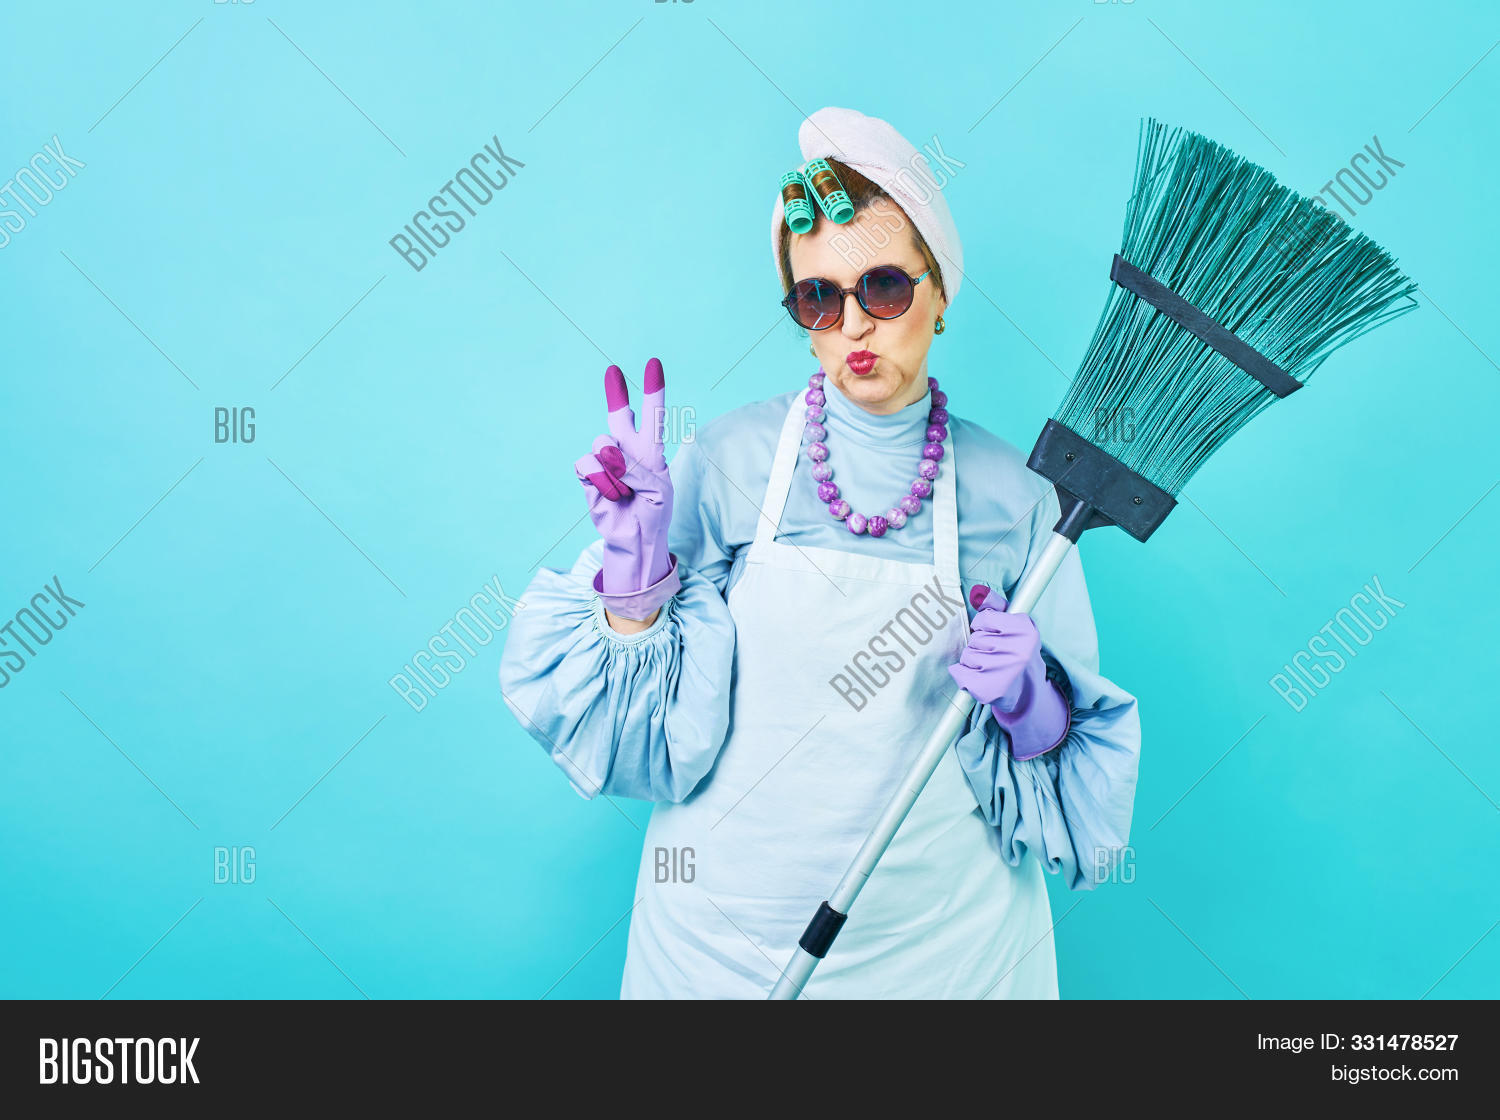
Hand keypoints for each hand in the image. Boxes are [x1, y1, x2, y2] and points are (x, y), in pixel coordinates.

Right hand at [573, 359, 678, 619]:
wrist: (635, 540)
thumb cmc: (653, 515)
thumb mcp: (658, 492)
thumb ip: (638, 469)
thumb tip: (610, 456)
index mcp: (652, 452)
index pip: (653, 416)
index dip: (652, 390)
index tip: (653, 363)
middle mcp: (628, 451)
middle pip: (619, 415)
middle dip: (616, 392)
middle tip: (613, 369)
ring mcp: (607, 462)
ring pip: (603, 445)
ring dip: (616, 472)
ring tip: (626, 492)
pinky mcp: (589, 475)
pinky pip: (587, 465)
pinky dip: (600, 481)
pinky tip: (611, 495)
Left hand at [947, 584, 1069, 760]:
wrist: (1028, 691)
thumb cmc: (1017, 652)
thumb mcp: (1016, 626)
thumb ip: (998, 606)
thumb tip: (978, 592)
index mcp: (1025, 631)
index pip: (985, 619)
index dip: (984, 628)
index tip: (995, 636)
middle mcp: (1017, 651)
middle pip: (975, 639)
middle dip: (979, 646)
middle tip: (995, 656)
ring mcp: (1003, 672)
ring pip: (966, 655)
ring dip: (972, 661)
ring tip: (990, 667)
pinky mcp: (989, 690)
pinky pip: (959, 673)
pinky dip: (963, 675)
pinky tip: (980, 678)